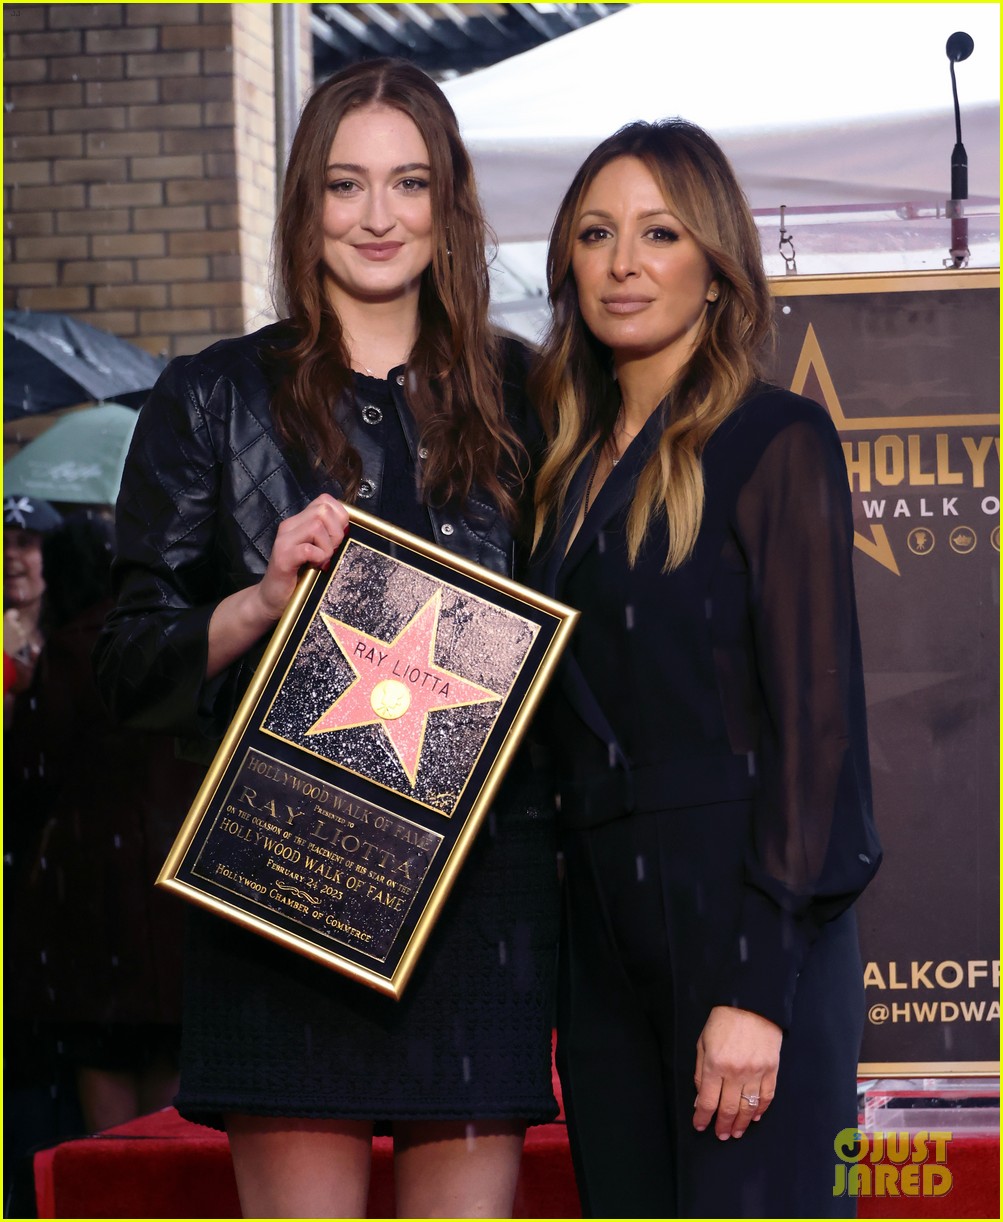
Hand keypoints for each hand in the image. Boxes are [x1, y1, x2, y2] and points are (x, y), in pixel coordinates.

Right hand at [254, 494, 349, 621]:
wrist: (271, 598)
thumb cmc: (299, 576)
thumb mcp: (317, 551)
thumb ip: (328, 536)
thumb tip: (349, 529)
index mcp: (299, 521)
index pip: (325, 500)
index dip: (339, 516)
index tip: (337, 538)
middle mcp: (290, 526)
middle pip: (323, 510)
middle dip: (336, 531)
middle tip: (331, 551)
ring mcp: (284, 540)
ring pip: (317, 526)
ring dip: (328, 546)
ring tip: (322, 560)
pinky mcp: (283, 557)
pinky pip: (308, 549)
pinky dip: (318, 558)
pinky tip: (315, 566)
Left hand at [693, 1005, 781, 1139]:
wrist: (752, 1004)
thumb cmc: (722, 1021)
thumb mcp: (703, 1042)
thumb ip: (699, 1070)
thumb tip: (699, 1097)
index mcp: (714, 1064)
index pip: (707, 1100)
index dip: (702, 1117)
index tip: (699, 1125)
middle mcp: (735, 1072)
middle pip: (728, 1108)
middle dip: (722, 1125)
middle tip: (720, 1135)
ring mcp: (755, 1073)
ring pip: (747, 1108)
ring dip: (740, 1123)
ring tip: (735, 1132)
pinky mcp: (771, 1070)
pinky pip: (766, 1097)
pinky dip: (760, 1110)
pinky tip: (753, 1118)